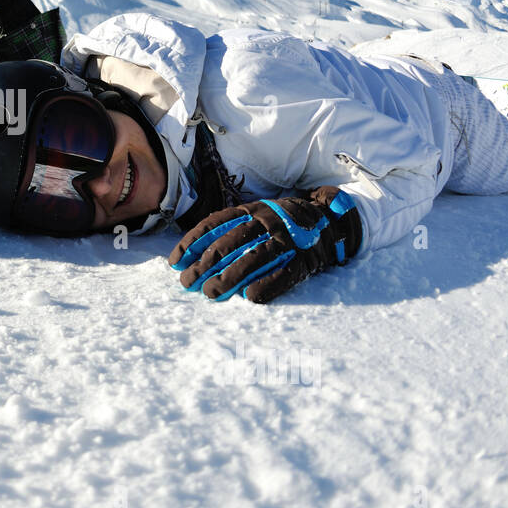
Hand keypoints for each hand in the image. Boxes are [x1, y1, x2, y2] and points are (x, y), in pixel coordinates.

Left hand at [168, 186, 362, 303]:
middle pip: (228, 244)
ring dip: (227, 279)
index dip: (192, 243)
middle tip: (186, 283)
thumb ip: (232, 229)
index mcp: (253, 209)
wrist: (333, 220)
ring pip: (251, 260)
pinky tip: (248, 297)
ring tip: (209, 294)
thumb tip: (194, 254)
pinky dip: (265, 286)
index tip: (174, 262)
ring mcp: (287, 240)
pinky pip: (282, 275)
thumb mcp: (259, 215)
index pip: (214, 225)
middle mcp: (268, 222)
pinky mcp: (304, 260)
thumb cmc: (285, 222)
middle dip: (203, 265)